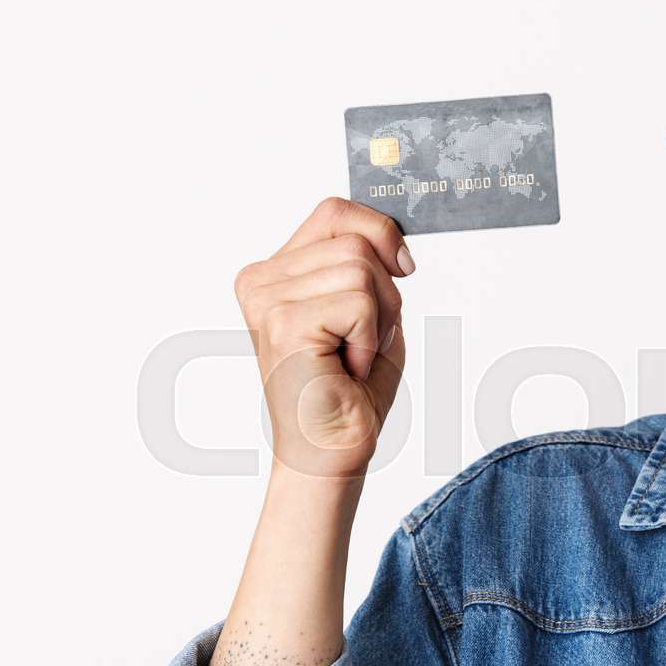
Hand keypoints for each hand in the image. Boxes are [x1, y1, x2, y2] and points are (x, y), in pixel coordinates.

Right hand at [234, 196, 413, 477]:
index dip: (381, 231)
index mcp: (276, 272)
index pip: (334, 212)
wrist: (331, 453)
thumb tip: (391, 234)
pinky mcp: (283, 322)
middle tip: (364, 341)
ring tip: (352, 357)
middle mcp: (260, 280)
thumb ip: (368, 266)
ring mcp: (266, 299)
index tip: (404, 268)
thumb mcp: (370, 312)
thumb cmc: (350, 392)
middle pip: (355, 238)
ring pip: (361, 267)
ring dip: (379, 319)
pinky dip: (371, 339)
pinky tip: (347, 369)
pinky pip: (360, 302)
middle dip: (385, 292)